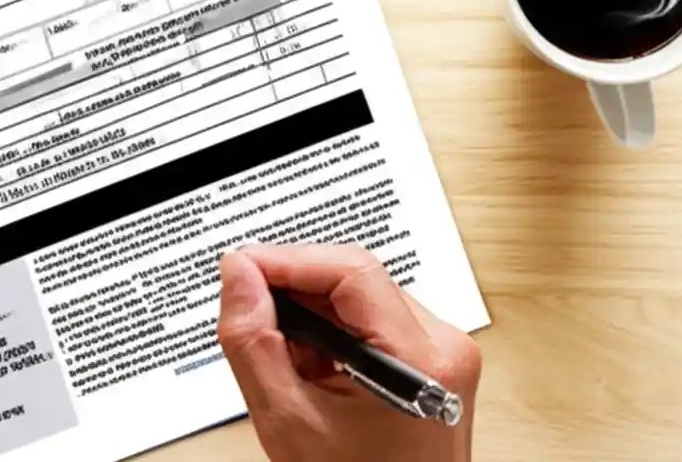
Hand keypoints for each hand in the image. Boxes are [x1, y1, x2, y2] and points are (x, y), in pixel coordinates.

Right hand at [217, 245, 481, 461]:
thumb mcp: (288, 421)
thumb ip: (254, 341)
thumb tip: (238, 276)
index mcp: (420, 361)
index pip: (350, 271)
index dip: (287, 260)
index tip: (242, 267)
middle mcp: (443, 348)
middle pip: (354, 280)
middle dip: (293, 290)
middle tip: (248, 312)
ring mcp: (442, 354)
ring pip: (359, 299)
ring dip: (310, 315)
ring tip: (281, 357)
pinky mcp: (431, 362)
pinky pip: (371, 323)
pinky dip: (330, 335)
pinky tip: (309, 368)